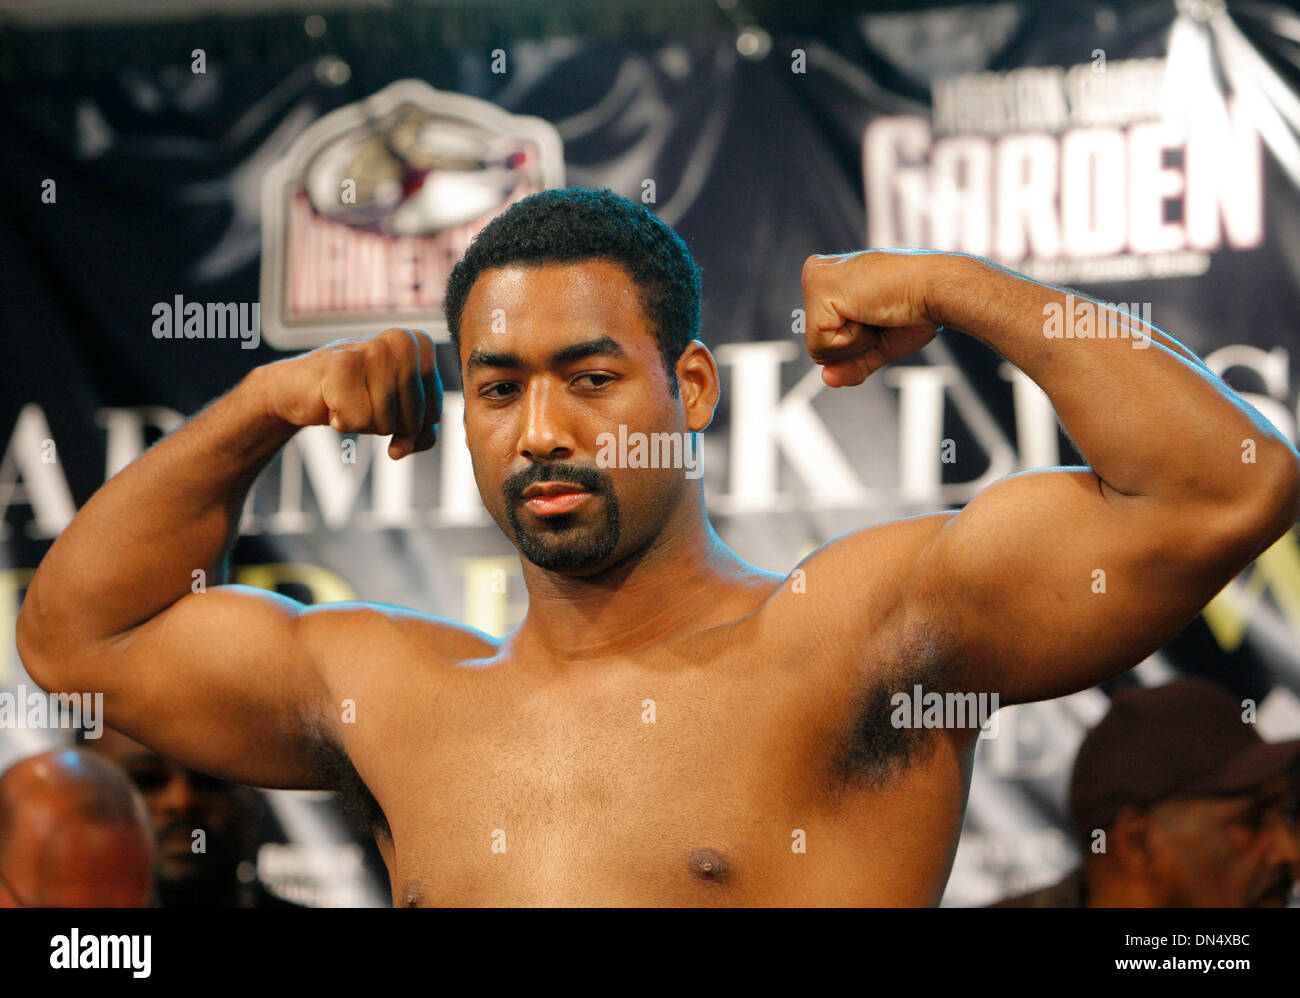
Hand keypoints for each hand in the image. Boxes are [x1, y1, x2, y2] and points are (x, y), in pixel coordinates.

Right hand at [259, 327, 441, 458]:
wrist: (301, 387)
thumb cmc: (355, 394)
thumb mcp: (400, 413)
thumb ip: (419, 434)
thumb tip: (398, 451)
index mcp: (419, 346)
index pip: (433, 414)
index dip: (410, 425)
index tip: (387, 407)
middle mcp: (400, 341)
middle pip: (412, 420)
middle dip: (386, 424)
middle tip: (363, 400)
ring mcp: (371, 349)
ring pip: (386, 422)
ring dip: (363, 422)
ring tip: (349, 399)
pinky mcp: (341, 365)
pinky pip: (358, 421)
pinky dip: (343, 421)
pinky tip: (333, 401)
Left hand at [801, 250, 950, 386]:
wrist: (935, 291)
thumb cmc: (917, 307)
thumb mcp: (878, 345)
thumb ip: (851, 363)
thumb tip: (828, 378)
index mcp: (832, 283)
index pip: (823, 339)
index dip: (855, 344)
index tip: (879, 316)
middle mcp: (819, 275)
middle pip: (817, 346)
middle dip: (853, 346)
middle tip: (878, 315)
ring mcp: (815, 278)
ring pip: (817, 348)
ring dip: (853, 342)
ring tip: (874, 311)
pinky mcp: (817, 286)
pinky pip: (820, 343)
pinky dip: (850, 338)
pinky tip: (867, 310)